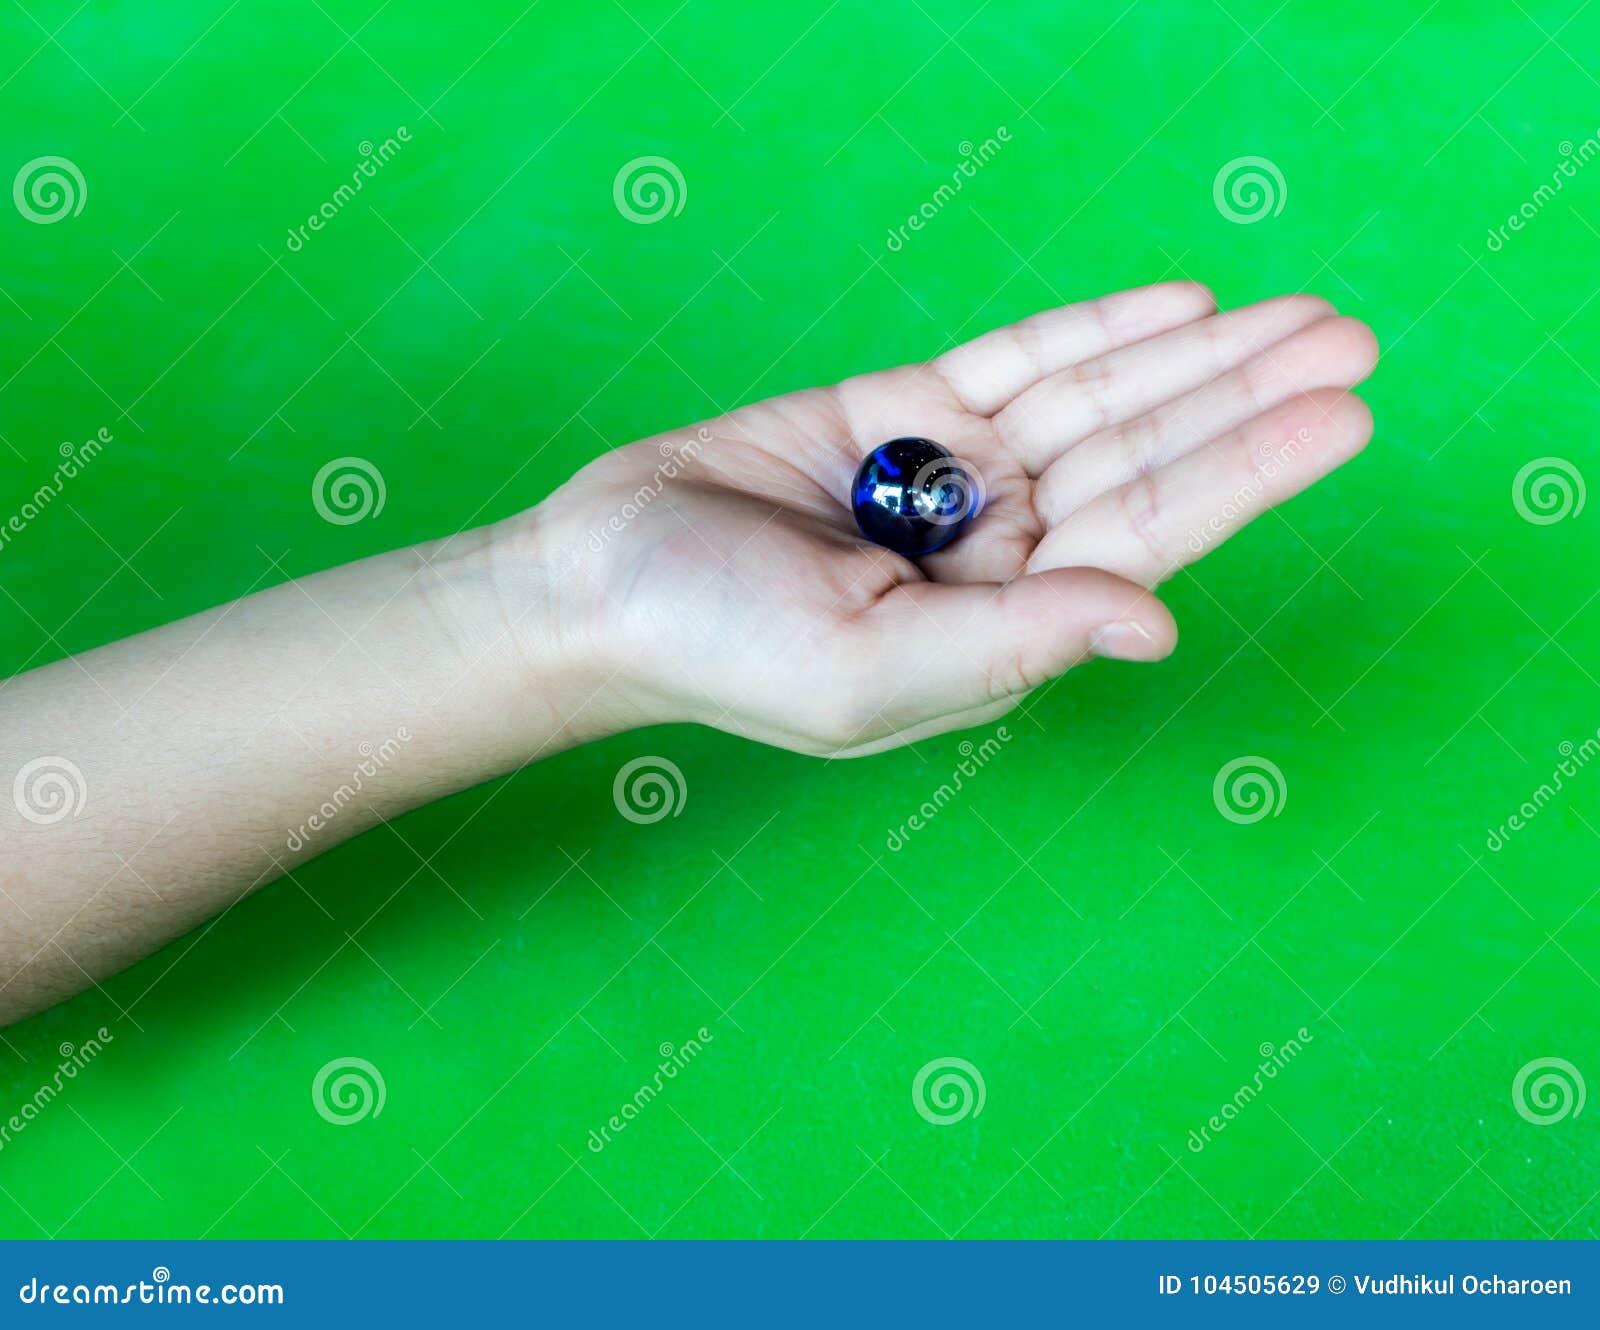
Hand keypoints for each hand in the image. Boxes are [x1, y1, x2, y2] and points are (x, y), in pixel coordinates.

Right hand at [503, 281, 1376, 756]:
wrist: (597, 579)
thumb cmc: (720, 646)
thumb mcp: (870, 669)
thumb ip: (1015, 644)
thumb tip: (1157, 624)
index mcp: (1004, 624)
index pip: (1148, 539)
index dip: (1244, 473)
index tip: (1339, 417)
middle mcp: (998, 549)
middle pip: (1142, 459)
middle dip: (1243, 400)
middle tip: (1347, 339)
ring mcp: (954, 476)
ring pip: (1094, 403)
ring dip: (1192, 355)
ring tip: (1294, 312)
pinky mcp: (901, 412)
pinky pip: (1015, 362)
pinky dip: (1092, 331)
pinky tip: (1176, 305)